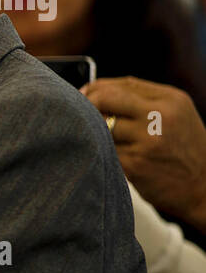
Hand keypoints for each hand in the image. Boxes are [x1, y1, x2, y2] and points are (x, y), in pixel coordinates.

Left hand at [81, 76, 205, 229]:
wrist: (204, 189)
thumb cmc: (184, 151)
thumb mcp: (175, 116)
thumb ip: (142, 100)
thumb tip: (96, 91)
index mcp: (171, 100)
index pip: (122, 83)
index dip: (97, 88)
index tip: (85, 95)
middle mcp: (160, 116)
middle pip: (106, 98)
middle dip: (87, 103)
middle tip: (80, 115)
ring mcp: (147, 140)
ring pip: (100, 125)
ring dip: (94, 132)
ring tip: (102, 140)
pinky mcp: (135, 164)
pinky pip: (104, 150)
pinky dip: (101, 152)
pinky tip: (109, 157)